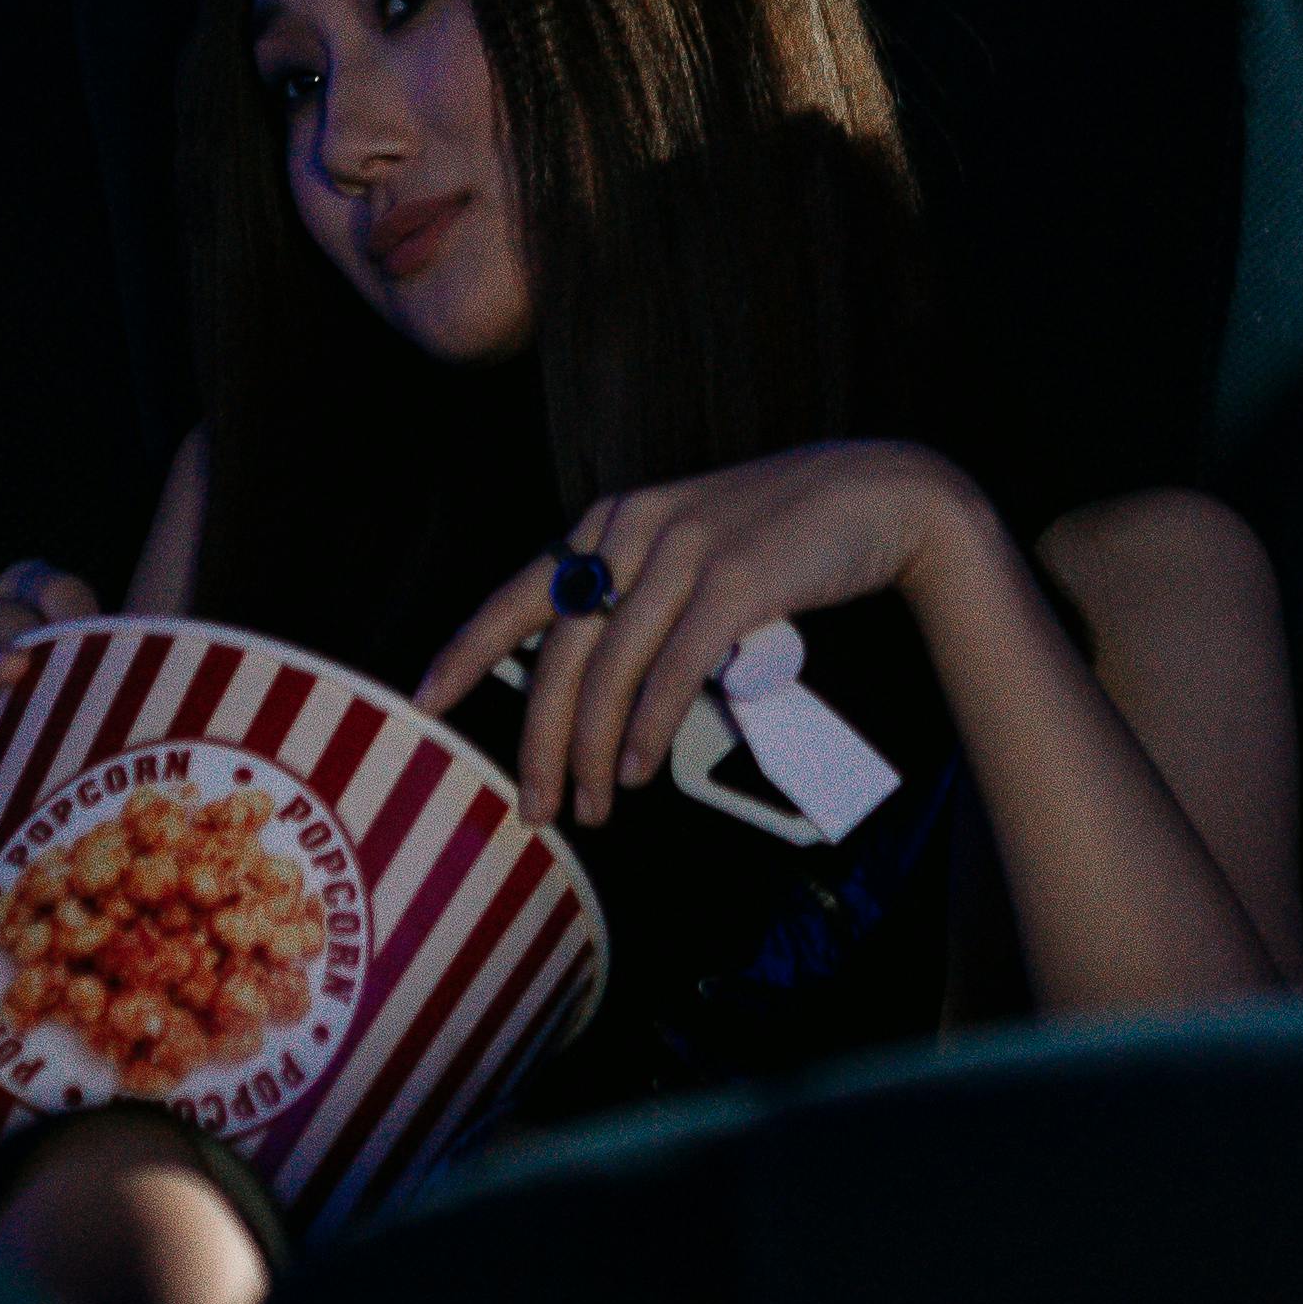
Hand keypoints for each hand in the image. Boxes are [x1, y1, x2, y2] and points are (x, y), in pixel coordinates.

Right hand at [0, 562, 97, 837]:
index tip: (93, 627)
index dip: (61, 601)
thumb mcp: (68, 711)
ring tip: (9, 673)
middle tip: (39, 653)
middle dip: (9, 624)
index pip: (35, 581)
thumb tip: (155, 655)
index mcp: (5, 601)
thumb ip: (97, 677)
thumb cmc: (31, 753)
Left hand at [417, 444, 967, 828]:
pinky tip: (636, 767)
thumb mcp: (688, 549)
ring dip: (593, 750)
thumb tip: (596, 692)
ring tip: (594, 806)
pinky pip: (674, 666)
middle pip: (560, 654)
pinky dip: (649, 724)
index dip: (465, 651)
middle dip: (539, 741)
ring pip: (611, 670)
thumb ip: (638, 598)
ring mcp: (683, 549)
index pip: (518, 595)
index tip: (424, 702)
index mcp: (608, 523)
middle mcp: (632, 529)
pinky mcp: (735, 578)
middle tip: (534, 807)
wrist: (878, 496)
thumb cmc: (781, 537)